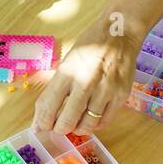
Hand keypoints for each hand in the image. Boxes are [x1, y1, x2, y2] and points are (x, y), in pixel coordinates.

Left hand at [33, 12, 144, 135]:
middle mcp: (86, 82)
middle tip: (58, 128)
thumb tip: (41, 119)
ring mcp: (106, 90)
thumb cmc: (89, 46)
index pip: (50, 104)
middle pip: (68, 120)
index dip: (43, 121)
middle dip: (60, 129)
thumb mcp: (66, 63)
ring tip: (75, 124)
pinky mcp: (121, 95)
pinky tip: (91, 119)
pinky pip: (105, 121)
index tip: (42, 126)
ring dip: (78, 129)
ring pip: (88, 124)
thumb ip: (54, 90)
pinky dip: (95, 125)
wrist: (119, 34)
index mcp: (68, 71)